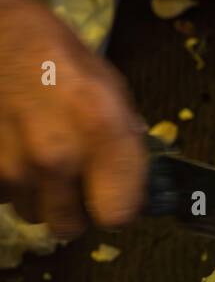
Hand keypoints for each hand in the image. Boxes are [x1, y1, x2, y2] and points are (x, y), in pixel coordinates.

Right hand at [0, 0, 145, 235]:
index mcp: (102, 130)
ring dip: (38, 194)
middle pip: (69, 226)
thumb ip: (123, 136)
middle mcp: (55, 156)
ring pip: (31, 213)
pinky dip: (7, 182)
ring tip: (37, 154)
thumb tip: (135, 178)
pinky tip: (11, 149)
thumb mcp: (108, 86)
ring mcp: (10, 165)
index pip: (117, 215)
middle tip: (74, 180)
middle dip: (73, 208)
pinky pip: (1, 195)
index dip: (117, 207)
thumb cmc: (54, 55)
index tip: (115, 196)